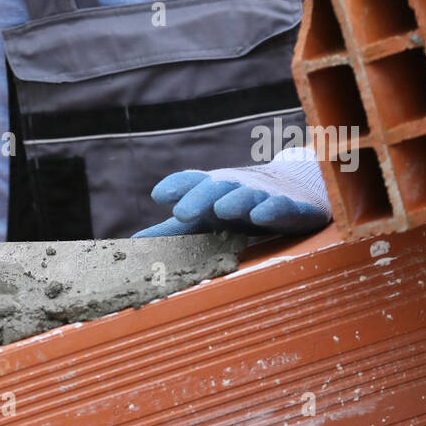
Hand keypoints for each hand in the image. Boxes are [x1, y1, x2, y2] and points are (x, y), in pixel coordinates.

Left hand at [132, 148, 330, 238]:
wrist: (294, 191)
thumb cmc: (237, 208)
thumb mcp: (204, 220)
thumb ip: (171, 233)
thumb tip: (132, 244)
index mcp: (212, 191)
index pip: (192, 182)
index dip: (177, 186)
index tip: (158, 195)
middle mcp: (236, 190)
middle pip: (217, 187)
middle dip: (200, 197)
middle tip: (182, 212)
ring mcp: (265, 197)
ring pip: (249, 194)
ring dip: (235, 199)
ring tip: (222, 209)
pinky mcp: (292, 209)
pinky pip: (283, 208)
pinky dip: (273, 208)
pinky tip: (262, 214)